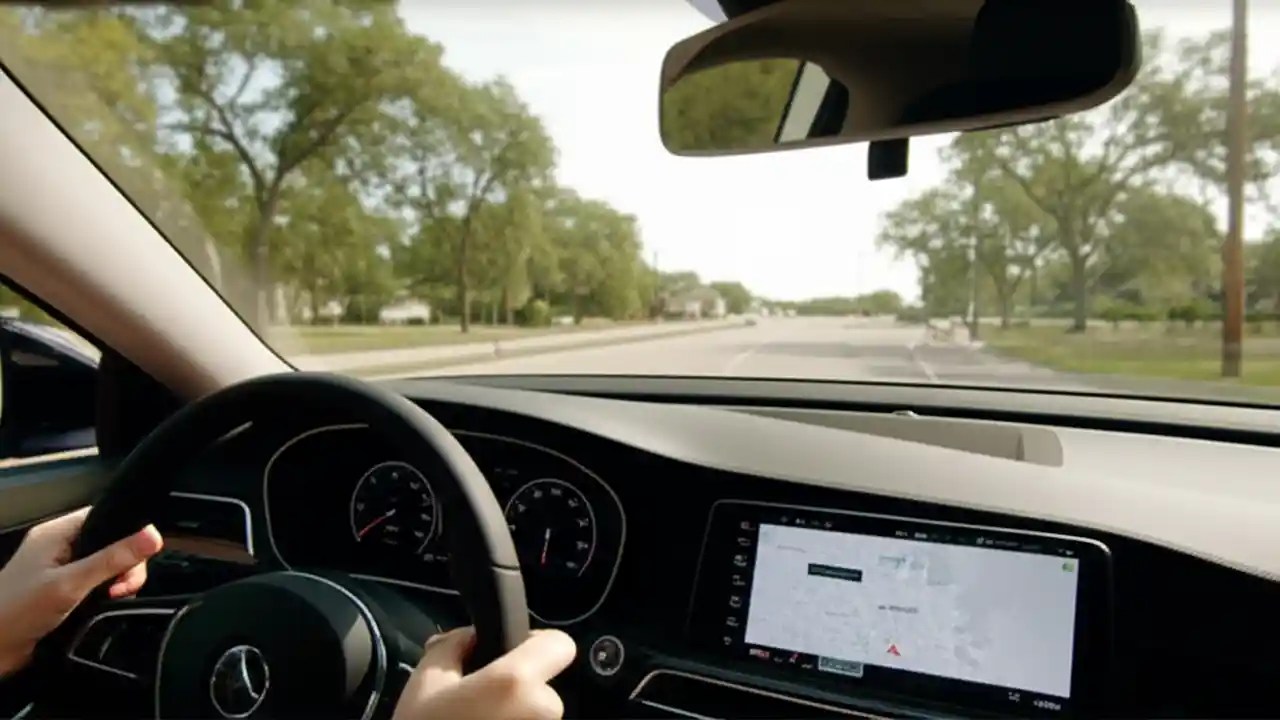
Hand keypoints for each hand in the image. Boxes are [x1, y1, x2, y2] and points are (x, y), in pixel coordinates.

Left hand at [0, 508, 162, 676]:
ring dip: (117, 583)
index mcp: (57, 533)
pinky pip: (97, 586)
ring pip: (107, 567)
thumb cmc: (17, 612)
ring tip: (112, 600)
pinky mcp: (64, 593)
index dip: (129, 532)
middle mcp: (60, 548)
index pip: (106, 516)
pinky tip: (104, 607)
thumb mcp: (70, 584)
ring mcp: (61, 571)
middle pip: (112, 544)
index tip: (140, 557)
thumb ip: (112, 559)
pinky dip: (106, 596)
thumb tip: (154, 535)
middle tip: (121, 588)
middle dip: (125, 565)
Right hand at [393, 627, 575, 719]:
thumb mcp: (426, 680)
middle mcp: (542, 713)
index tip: (509, 654)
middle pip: (546, 688)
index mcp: (516, 682)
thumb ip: (454, 644)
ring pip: (538, 718)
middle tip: (479, 701)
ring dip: (516, 718)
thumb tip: (471, 635)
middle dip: (519, 691)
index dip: (537, 644)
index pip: (561, 644)